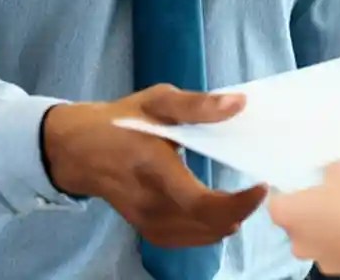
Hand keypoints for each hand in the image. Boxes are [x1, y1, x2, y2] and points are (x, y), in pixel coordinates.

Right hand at [43, 85, 266, 247]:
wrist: (77, 149)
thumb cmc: (121, 120)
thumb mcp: (157, 100)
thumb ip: (197, 105)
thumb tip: (239, 103)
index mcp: (153, 166)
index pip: (199, 201)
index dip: (236, 202)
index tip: (262, 187)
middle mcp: (148, 199)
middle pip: (203, 223)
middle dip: (239, 212)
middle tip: (257, 193)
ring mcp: (143, 218)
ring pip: (195, 236)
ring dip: (225, 223)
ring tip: (244, 203)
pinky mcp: (142, 226)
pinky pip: (182, 239)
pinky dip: (206, 232)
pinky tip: (220, 219)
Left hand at [268, 161, 339, 279]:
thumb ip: (328, 171)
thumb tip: (328, 176)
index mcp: (287, 214)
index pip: (275, 201)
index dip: (289, 191)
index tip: (304, 184)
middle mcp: (296, 242)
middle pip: (297, 222)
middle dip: (311, 211)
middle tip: (333, 197)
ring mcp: (319, 260)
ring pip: (318, 239)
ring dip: (330, 229)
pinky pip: (339, 252)